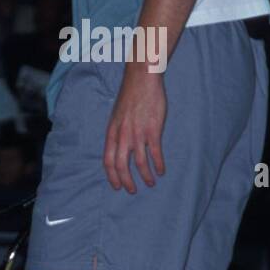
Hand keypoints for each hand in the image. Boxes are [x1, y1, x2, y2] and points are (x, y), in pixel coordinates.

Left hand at [103, 67, 166, 191]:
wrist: (142, 79)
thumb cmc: (131, 95)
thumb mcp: (117, 115)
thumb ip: (118, 132)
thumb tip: (119, 146)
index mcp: (112, 132)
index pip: (108, 160)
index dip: (112, 176)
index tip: (117, 186)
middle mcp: (123, 135)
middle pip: (121, 166)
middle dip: (126, 182)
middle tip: (132, 190)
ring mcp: (138, 133)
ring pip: (139, 163)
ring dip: (145, 176)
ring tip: (150, 183)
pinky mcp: (153, 130)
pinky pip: (155, 153)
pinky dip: (159, 165)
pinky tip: (162, 170)